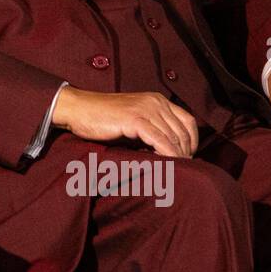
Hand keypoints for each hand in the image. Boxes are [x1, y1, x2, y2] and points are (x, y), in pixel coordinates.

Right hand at [51, 87, 197, 157]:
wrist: (78, 109)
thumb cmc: (102, 118)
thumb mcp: (133, 120)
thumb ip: (151, 129)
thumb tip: (168, 151)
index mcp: (157, 100)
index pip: (188, 121)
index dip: (192, 142)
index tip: (187, 158)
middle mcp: (155, 102)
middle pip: (183, 131)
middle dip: (185, 153)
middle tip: (183, 170)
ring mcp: (146, 109)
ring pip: (173, 137)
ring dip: (177, 157)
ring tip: (175, 171)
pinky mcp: (135, 119)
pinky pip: (160, 141)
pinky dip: (167, 155)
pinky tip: (166, 165)